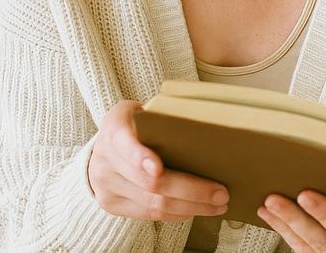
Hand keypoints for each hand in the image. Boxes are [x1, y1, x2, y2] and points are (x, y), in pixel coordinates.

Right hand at [87, 100, 229, 220]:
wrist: (104, 144)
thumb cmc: (137, 124)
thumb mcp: (145, 112)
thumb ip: (166, 119)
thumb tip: (211, 130)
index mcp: (114, 127)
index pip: (125, 143)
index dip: (140, 157)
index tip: (158, 169)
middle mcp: (105, 158)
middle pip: (149, 182)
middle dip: (191, 190)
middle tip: (221, 193)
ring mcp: (105, 184)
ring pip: (152, 203)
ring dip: (190, 207)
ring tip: (217, 205)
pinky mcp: (110, 204)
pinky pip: (148, 214)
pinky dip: (176, 213)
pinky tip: (196, 209)